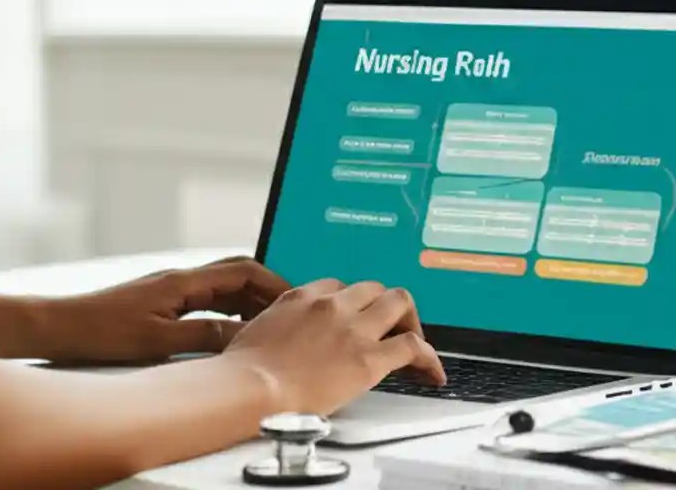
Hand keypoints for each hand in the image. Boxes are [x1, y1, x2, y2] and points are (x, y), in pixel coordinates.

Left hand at [41, 257, 289, 362]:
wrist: (62, 326)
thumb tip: (243, 337)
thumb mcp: (157, 341)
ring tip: (269, 325)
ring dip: (248, 301)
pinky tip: (234, 331)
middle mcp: (180, 279)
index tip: (296, 301)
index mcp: (182, 282)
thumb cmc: (101, 332)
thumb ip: (202, 337)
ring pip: (223, 287)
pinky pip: (206, 300)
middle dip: (267, 290)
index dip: (274, 283)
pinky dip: (227, 311)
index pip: (242, 270)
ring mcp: (171, 288)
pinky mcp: (162, 301)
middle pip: (237, 273)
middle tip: (290, 313)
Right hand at [221, 279, 446, 414]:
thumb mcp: (255, 332)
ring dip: (409, 320)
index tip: (355, 318)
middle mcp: (332, 305)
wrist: (250, 388)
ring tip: (412, 340)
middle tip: (387, 328)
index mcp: (302, 297)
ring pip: (400, 303)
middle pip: (373, 289)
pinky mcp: (370, 358)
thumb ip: (277, 327)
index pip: (338, 287)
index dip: (352, 303)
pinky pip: (414, 347)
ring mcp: (354, 329)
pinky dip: (429, 358)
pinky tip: (431, 372)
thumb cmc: (243, 370)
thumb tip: (278, 341)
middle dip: (383, 307)